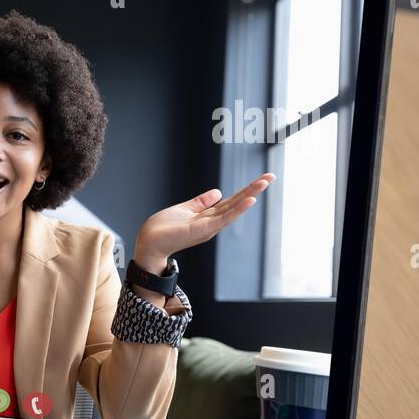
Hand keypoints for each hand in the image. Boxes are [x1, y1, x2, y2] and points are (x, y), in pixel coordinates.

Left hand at [133, 172, 274, 273]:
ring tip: (265, 182)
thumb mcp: (184, 209)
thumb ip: (201, 202)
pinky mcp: (203, 230)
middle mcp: (212, 222)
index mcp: (207, 216)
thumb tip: (217, 192)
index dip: (246, 190)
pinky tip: (249, 200)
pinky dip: (237, 209)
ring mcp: (209, 227)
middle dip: (254, 189)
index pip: (231, 201)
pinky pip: (224, 218)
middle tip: (271, 176)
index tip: (261, 179)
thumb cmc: (162, 229)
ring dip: (250, 194)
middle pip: (236, 203)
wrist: (148, 243)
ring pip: (234, 208)